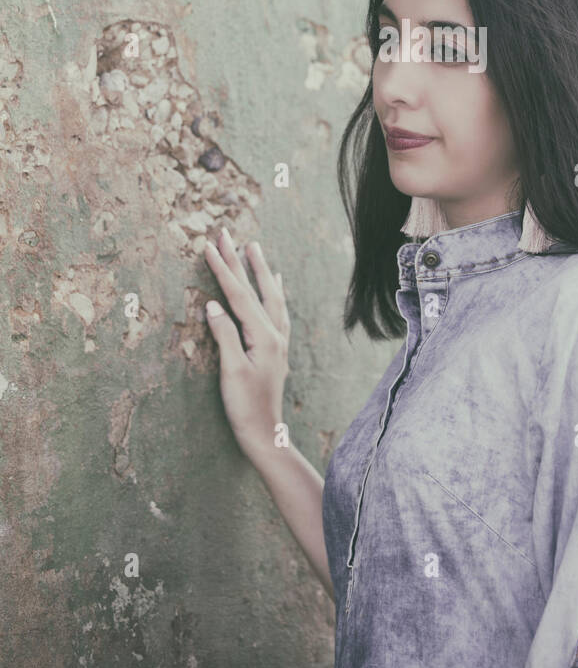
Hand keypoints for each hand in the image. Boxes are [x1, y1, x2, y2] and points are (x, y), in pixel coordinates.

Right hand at [203, 226, 290, 467]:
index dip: (223, 269)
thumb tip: (213, 304)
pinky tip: (275, 281)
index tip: (209, 245)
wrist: (265, 433)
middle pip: (255, 288)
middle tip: (227, 233)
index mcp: (263, 335)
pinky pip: (277, 308)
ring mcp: (278, 339)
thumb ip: (224, 335)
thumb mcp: (230, 372)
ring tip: (253, 247)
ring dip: (260, 270)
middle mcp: (275, 332)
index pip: (238, 294)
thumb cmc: (244, 407)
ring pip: (270, 294)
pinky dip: (274, 290)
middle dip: (240, 260)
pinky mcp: (277, 347)